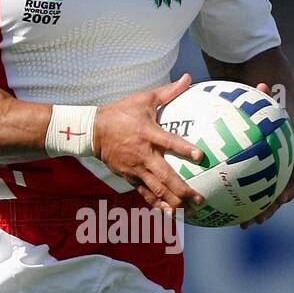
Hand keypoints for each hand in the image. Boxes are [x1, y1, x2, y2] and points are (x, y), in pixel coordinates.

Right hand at [93, 73, 205, 212]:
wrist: (93, 131)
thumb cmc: (122, 112)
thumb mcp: (144, 99)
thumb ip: (169, 92)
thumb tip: (188, 78)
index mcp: (148, 134)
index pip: (169, 142)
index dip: (184, 149)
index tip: (200, 156)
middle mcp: (143, 154)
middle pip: (165, 176)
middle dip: (183, 189)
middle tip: (200, 199)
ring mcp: (135, 168)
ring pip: (156, 190)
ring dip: (173, 202)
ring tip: (190, 212)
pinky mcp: (129, 177)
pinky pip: (145, 194)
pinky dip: (157, 205)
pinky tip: (170, 214)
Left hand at [239, 81, 293, 228]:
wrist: (258, 122)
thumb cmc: (258, 111)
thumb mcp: (260, 103)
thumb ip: (261, 97)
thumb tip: (263, 84)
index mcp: (288, 146)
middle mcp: (284, 164)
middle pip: (288, 184)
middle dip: (281, 197)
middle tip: (273, 206)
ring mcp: (272, 176)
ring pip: (269, 197)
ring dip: (262, 211)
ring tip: (248, 223)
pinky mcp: (257, 184)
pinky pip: (251, 198)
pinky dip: (241, 208)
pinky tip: (228, 219)